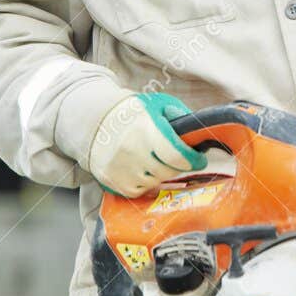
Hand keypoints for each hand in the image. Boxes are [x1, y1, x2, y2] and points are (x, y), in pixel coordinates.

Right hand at [86, 92, 205, 196]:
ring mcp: (120, 167)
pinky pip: (138, 190)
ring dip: (161, 174)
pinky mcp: (111, 179)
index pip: (176, 155)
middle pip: (168, 171)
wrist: (97, 121)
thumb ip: (179, 116)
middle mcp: (131, 150)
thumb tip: (196, 132)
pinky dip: (145, 183)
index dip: (193, 160)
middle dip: (177, 166)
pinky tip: (143, 169)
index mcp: (146, 129)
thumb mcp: (158, 105)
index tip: (199, 160)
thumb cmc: (133, 112)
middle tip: (176, 158)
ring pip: (154, 182)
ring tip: (156, 160)